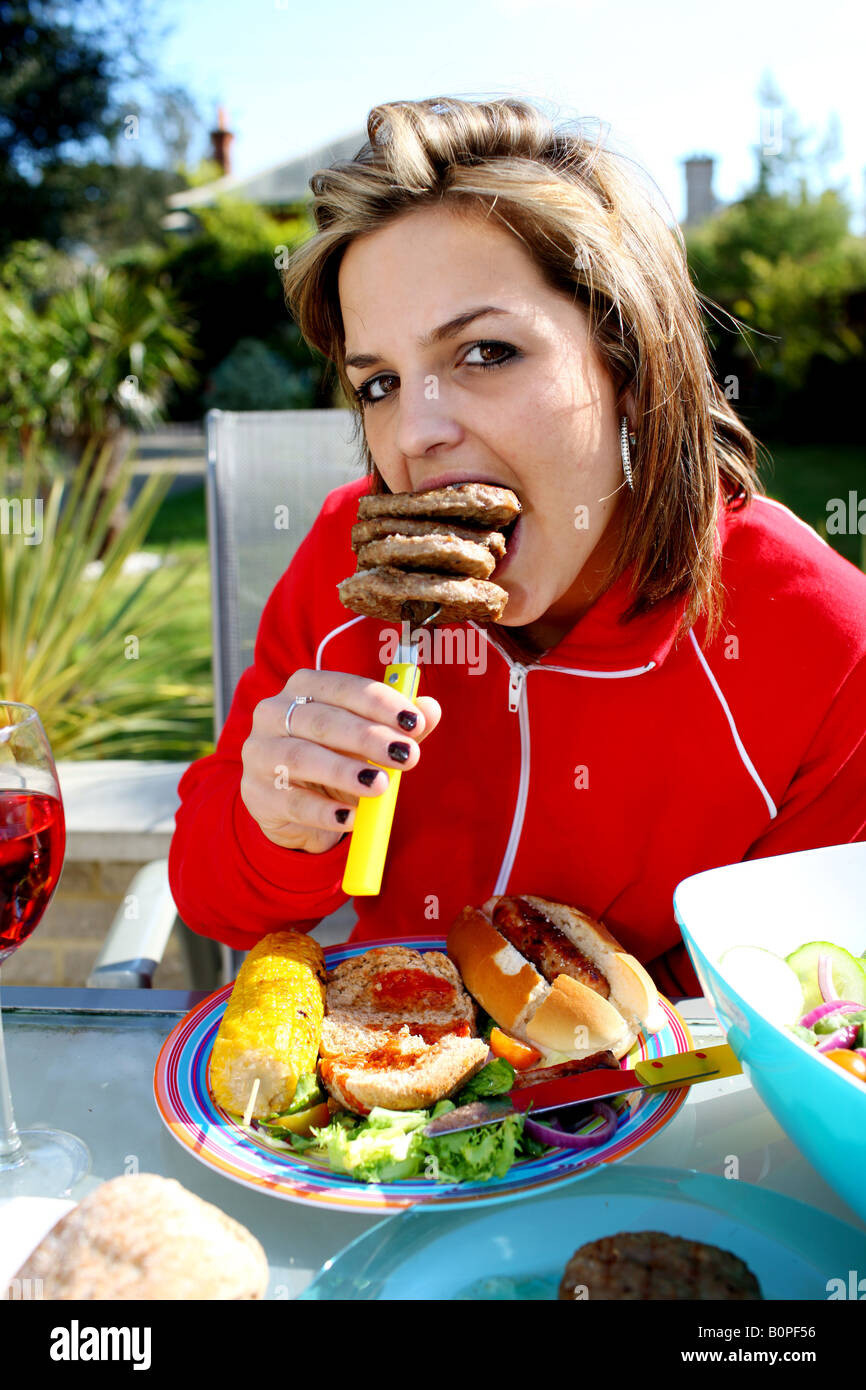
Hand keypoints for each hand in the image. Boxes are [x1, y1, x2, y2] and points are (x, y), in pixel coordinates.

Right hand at [240, 669, 441, 853]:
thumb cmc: (334, 759)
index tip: (413, 722)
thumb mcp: (367, 742)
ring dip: (344, 772)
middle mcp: (273, 714)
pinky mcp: (258, 795)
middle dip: (368, 737)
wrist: (292, 806)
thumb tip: (431, 708)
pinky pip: (293, 802)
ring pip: (301, 758)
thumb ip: (397, 725)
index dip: (379, 703)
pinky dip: (325, 811)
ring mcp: (260, 754)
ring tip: (381, 785)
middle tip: (406, 756)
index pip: (342, 686)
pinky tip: (352, 817)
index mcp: (303, 687)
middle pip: (322, 721)